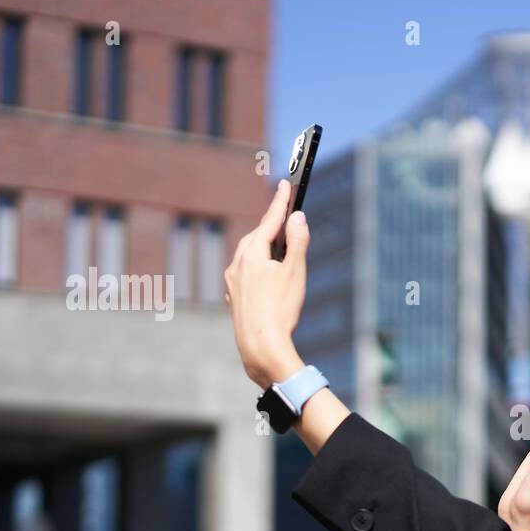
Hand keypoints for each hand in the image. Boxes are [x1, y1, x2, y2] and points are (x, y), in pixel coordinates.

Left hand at [224, 179, 307, 388]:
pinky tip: (264, 277)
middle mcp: (238, 263)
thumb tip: (297, 217)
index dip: (280, 202)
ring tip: (278, 249)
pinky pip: (244, 272)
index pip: (269, 220)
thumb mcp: (295, 272)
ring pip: (248, 254)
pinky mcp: (234, 296)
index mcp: (253, 253)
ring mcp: (233, 280)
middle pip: (256, 236)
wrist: (260, 345)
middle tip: (284, 216)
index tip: (284, 185)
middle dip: (271, 226)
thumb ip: (297, 242)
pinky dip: (255, 266)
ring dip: (263, 247)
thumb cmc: (280, 310)